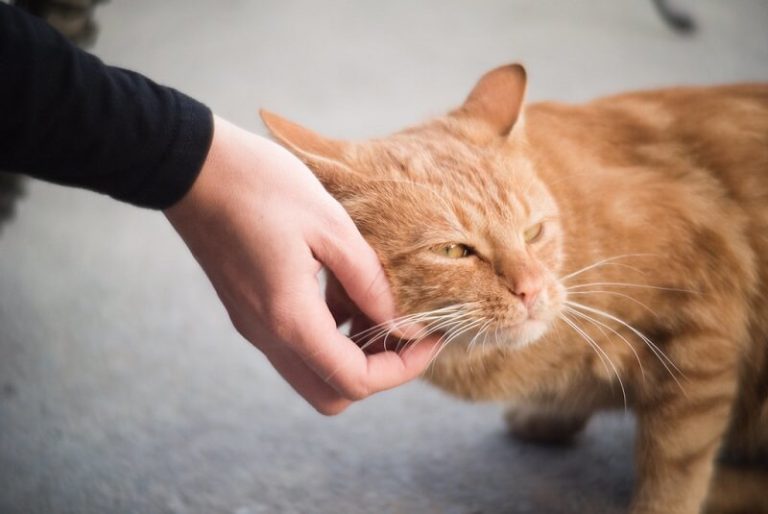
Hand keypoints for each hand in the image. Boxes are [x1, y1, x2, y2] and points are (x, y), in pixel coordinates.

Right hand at [165, 116, 438, 413]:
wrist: (193, 167)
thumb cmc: (263, 185)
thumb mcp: (331, 227)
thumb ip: (370, 284)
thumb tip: (404, 327)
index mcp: (290, 317)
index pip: (356, 381)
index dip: (403, 368)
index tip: (430, 337)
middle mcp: (267, 334)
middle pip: (331, 394)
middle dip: (378, 373)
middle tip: (405, 333)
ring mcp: (253, 325)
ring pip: (312, 372)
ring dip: (352, 353)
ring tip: (378, 305)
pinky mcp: (248, 310)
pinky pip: (294, 344)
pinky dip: (327, 334)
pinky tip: (344, 290)